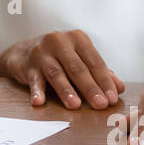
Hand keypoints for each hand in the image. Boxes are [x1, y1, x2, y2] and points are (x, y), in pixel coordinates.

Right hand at [0, 30, 122, 108]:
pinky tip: (39, 102)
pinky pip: (33, 80)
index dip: (104, 80)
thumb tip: (119, 88)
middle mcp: (59, 41)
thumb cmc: (59, 58)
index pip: (94, 61)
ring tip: (75, 105)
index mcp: (77, 38)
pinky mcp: (27, 64)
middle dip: (90, 87)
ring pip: (56, 73)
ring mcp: (41, 52)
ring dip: (66, 90)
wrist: (24, 52)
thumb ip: (99, 73)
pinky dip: (37, 91)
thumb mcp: (79, 60)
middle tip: (100, 104)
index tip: (112, 98)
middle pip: (77, 68)